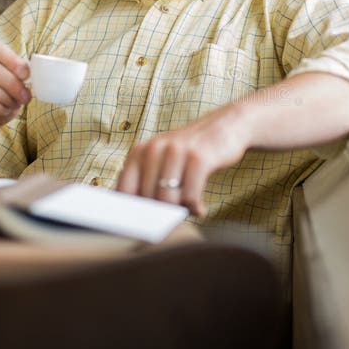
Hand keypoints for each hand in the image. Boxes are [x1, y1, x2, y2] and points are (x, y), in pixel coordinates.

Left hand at [116, 105, 248, 216]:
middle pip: (147, 199)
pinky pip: (190, 196)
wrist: (224, 126)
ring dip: (179, 211)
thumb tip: (135, 218)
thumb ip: (146, 181)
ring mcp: (176, 151)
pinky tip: (200, 208)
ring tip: (188, 210)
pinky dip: (195, 208)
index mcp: (140, 151)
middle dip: (162, 212)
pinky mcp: (199, 157)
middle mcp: (154, 148)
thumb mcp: (162, 159)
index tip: (146, 222)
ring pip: (167, 199)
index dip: (132, 212)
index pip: (123, 190)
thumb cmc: (190, 152)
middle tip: (176, 214)